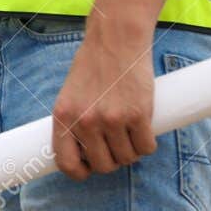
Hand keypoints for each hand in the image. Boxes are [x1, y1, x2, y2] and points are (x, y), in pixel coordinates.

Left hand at [50, 24, 156, 180]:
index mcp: (63, 116)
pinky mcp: (138, 115)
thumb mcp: (71, 93)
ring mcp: (111, 119)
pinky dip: (148, 143)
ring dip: (131, 150)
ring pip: (127, 158)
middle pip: (103, 165)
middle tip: (117, 143)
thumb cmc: (93, 65)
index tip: (89, 168)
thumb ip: (74, 120)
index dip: (79, 172)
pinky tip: (144, 128)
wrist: (115, 39)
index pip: (65, 163)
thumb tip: (83, 154)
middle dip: (112, 159)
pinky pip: (146, 147)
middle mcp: (84, 121)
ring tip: (129, 130)